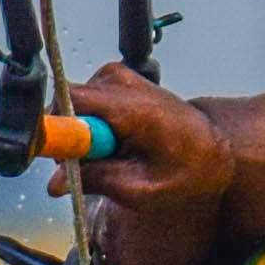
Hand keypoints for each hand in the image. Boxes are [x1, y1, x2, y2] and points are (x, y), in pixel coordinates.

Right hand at [59, 68, 226, 207]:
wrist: (211, 148)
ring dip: (82, 135)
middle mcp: (122, 82)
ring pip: (73, 104)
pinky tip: (114, 143)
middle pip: (67, 103)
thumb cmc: (186, 168)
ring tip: (110, 156)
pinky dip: (92, 126)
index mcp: (132, 107)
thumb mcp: (142, 188)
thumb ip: (96, 180)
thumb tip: (55, 184)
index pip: (70, 100)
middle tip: (88, 167)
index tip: (54, 156)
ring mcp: (118, 76)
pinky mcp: (116, 79)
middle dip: (69, 140)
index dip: (53, 128)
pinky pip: (84, 102)